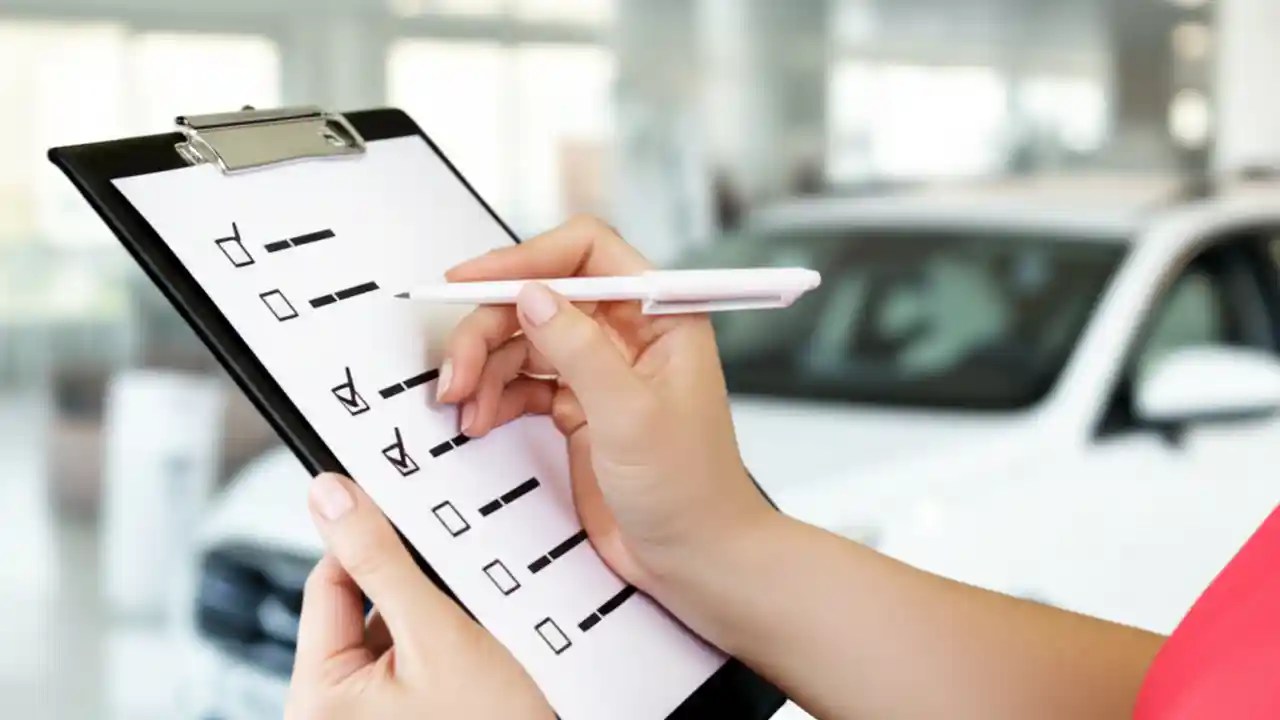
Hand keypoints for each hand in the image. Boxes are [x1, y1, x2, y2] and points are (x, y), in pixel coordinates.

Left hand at [286, 472, 552, 719]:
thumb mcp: (437, 635)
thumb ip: (380, 562)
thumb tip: (330, 499)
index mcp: (317, 698)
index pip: (327, 582)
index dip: (371, 545)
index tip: (411, 518)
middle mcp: (329, 714)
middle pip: (359, 607)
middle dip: (409, 588)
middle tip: (457, 583)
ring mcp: (364, 718)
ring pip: (389, 631)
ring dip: (430, 616)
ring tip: (474, 627)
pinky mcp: (397, 718)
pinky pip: (409, 660)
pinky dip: (441, 644)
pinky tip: (476, 650)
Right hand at [438, 216, 774, 597]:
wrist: (695, 558)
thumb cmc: (690, 491)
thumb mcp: (631, 416)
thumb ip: (579, 350)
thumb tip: (532, 295)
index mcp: (660, 316)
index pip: (586, 253)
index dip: (527, 258)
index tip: (475, 281)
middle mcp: (628, 334)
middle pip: (541, 297)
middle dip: (491, 327)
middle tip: (457, 371)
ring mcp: (600, 370)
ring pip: (524, 340)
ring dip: (484, 367)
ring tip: (463, 405)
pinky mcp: (578, 407)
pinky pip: (522, 382)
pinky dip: (494, 396)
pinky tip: (479, 420)